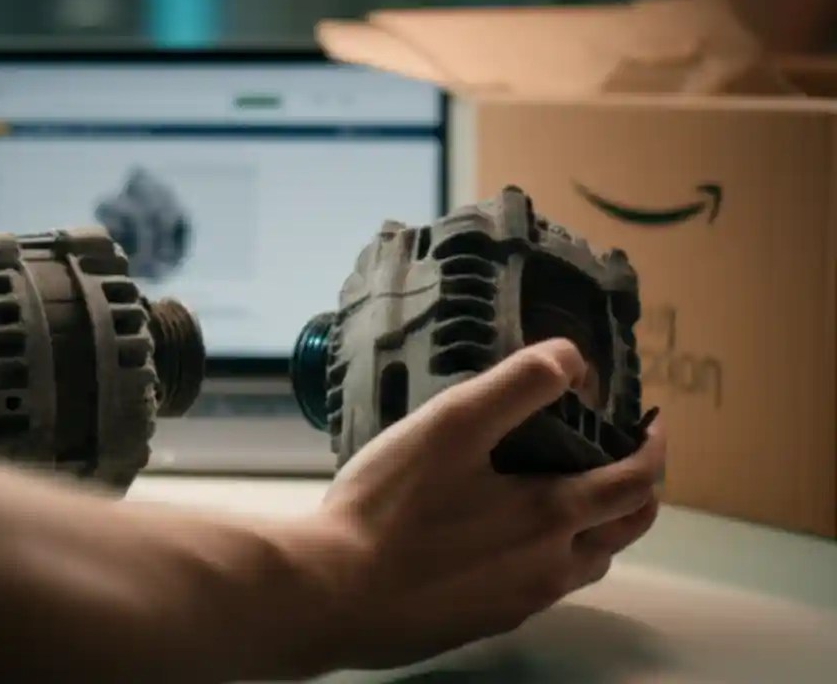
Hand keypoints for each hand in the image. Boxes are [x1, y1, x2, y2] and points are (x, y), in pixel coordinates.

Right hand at [298, 338, 664, 671]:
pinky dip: (549, 560)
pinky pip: (538, 591)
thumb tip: (573, 360)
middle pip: (624, 532)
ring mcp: (517, 604)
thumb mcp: (451, 424)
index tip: (650, 427)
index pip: (636, 483)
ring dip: (597, 531)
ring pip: (584, 567)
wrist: (331, 594)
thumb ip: (518, 384)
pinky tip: (507, 545)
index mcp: (553, 515)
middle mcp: (549, 568)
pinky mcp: (481, 624)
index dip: (653, 450)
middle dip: (637, 493)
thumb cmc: (388, 508)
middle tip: (624, 463)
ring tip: (571, 502)